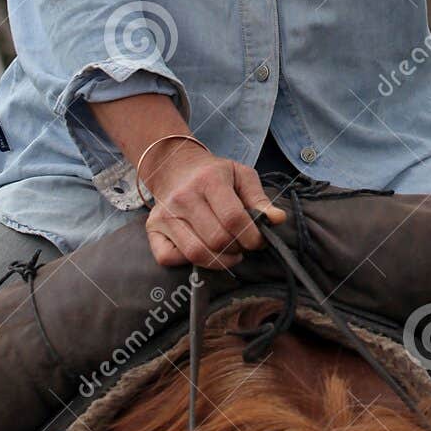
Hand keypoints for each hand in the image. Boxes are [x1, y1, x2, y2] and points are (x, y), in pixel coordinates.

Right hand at [142, 141, 286, 268]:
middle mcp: (183, 197)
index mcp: (209, 180)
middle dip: (237, 249)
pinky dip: (188, 263)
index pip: (234, 218)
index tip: (258, 241)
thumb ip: (260, 199)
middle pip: (216, 240)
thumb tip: (278, 220)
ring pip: (195, 254)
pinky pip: (168, 258)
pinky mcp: (153, 229)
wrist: (176, 167)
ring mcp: (165, 214)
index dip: (252, 237)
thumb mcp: (242, 176)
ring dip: (219, 262)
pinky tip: (202, 251)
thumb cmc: (214, 175)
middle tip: (242, 245)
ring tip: (228, 253)